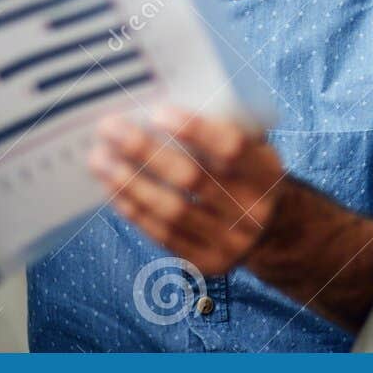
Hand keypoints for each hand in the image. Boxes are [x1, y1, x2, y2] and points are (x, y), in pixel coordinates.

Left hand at [90, 107, 285, 275]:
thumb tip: (163, 109)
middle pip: (192, 178)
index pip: (232, 148)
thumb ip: (224, 132)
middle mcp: (253, 211)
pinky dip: (134, 209)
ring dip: (129, 182)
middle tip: (110, 129)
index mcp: (267, 173)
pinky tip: (113, 188)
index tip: (156, 112)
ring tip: (99, 159)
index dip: (195, 129)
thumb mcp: (254, 150)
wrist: (273, 229)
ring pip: (171, 210)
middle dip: (145, 151)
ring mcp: (230, 242)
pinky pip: (163, 235)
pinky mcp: (207, 263)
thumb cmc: (249, 174)